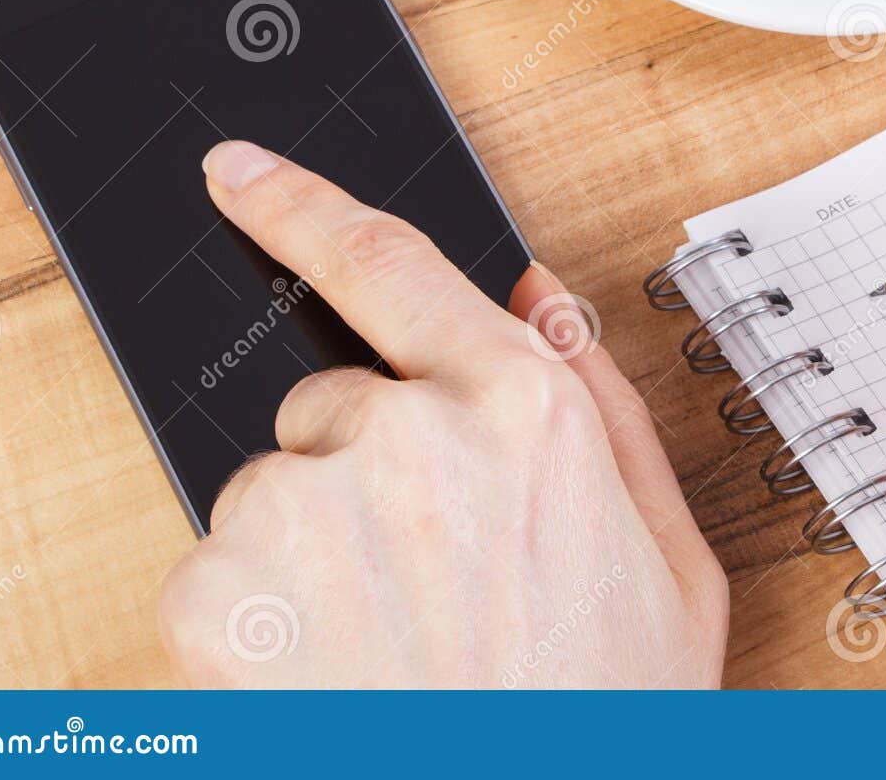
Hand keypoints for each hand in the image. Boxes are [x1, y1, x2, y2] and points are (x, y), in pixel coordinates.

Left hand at [159, 142, 727, 686]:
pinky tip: (338, 676)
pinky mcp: (219, 594)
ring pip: (278, 490)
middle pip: (333, 403)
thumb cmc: (604, 711)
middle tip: (430, 577)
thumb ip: (602, 400)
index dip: (303, 206)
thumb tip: (537, 295)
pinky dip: (262, 617)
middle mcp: (408, 437)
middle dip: (365, 469)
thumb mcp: (665, 554)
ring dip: (316, 548)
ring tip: (393, 644)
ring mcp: (306, 512)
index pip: (390, 264)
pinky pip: (225, 568)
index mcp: (523, 414)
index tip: (240, 173)